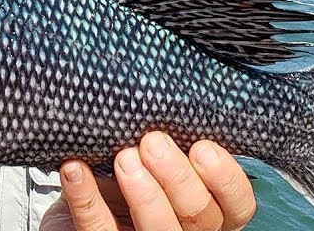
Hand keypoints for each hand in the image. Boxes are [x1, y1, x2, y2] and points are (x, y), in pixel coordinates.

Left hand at [41, 134, 254, 230]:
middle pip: (199, 215)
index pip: (238, 205)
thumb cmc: (125, 173)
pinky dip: (85, 196)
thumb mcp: (155, 155)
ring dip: (143, 192)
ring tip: (123, 157)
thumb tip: (166, 97)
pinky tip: (75, 169)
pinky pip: (98, 228)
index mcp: (207, 210)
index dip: (226, 179)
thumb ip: (170, 140)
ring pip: (159, 229)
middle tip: (152, 142)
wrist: (77, 201)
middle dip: (177, 176)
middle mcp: (184, 230)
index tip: (202, 147)